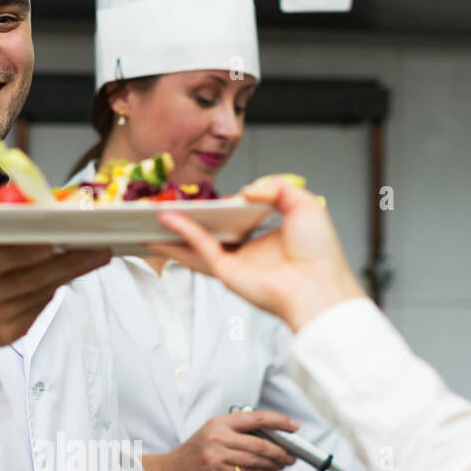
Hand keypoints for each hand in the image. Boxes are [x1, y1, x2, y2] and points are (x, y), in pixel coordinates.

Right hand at [0, 229, 111, 381]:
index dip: (21, 254)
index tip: (51, 242)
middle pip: (26, 280)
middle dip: (64, 263)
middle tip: (95, 247)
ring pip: (40, 294)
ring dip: (70, 273)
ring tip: (96, 255)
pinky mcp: (10, 334)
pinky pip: (40, 307)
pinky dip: (57, 287)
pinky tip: (74, 272)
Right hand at [147, 410, 298, 470]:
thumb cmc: (191, 455)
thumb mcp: (211, 436)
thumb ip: (235, 434)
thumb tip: (269, 438)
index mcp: (218, 422)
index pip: (255, 417)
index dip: (278, 421)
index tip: (293, 426)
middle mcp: (218, 436)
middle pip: (260, 442)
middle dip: (281, 450)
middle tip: (291, 455)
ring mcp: (217, 454)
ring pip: (256, 459)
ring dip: (274, 463)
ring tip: (283, 465)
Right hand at [149, 175, 365, 332]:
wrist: (319, 284)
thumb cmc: (319, 252)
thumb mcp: (303, 203)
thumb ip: (275, 186)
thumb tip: (244, 191)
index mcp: (267, 237)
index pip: (237, 218)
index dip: (219, 207)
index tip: (203, 197)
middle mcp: (248, 252)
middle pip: (210, 233)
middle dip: (188, 220)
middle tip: (168, 205)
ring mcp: (235, 264)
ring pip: (196, 244)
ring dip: (174, 230)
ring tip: (151, 215)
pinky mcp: (226, 273)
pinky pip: (199, 249)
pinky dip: (182, 234)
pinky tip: (166, 220)